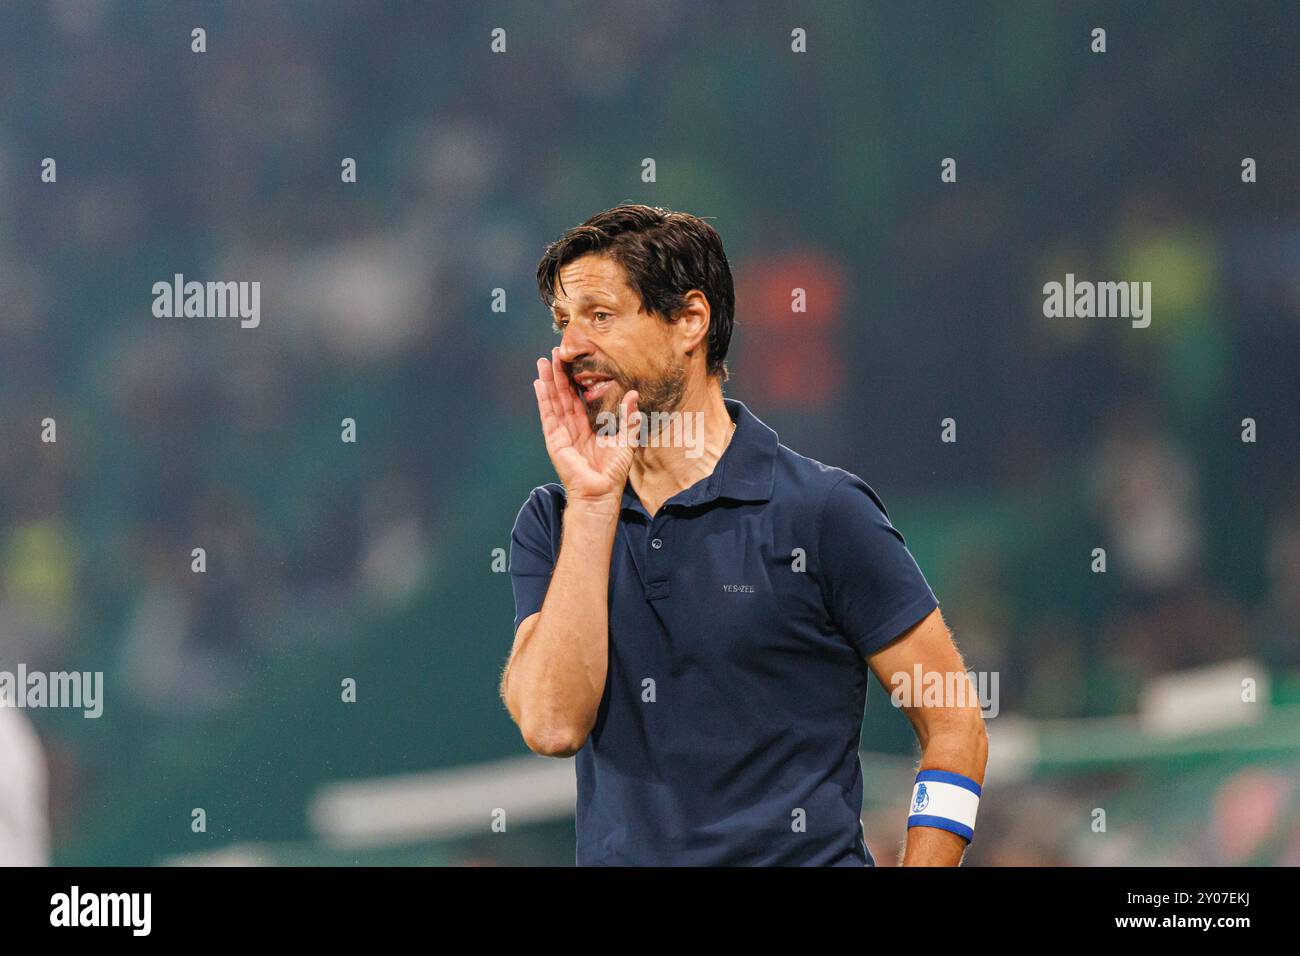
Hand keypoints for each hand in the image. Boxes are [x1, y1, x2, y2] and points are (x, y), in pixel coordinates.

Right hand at [533, 349, 640, 504]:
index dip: (575, 380)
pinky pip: (548, 416)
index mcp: (587, 427)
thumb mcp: (626, 439)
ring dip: (548, 381)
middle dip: (558, 374)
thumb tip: (633, 393)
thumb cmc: (612, 472)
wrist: (601, 493)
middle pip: (563, 395)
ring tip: (542, 362)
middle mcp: (572, 427)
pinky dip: (543, 399)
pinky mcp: (555, 440)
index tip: (572, 361)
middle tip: (555, 352)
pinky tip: (538, 384)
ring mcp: (561, 433)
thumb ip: (629, 416)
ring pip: (553, 401)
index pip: (578, 398)